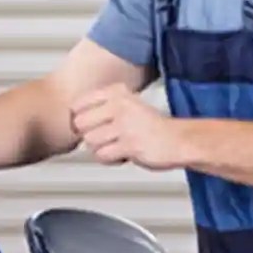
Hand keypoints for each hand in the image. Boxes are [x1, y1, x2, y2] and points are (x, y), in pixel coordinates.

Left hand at [71, 84, 186, 170]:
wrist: (179, 141)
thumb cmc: (151, 127)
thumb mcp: (126, 105)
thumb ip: (102, 107)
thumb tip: (73, 119)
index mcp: (116, 92)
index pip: (77, 104)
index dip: (81, 119)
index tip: (92, 125)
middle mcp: (119, 105)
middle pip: (80, 124)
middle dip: (89, 135)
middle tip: (105, 139)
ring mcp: (124, 124)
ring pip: (90, 141)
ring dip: (101, 149)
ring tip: (116, 146)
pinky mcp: (129, 144)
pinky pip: (102, 155)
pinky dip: (110, 160)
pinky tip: (122, 155)